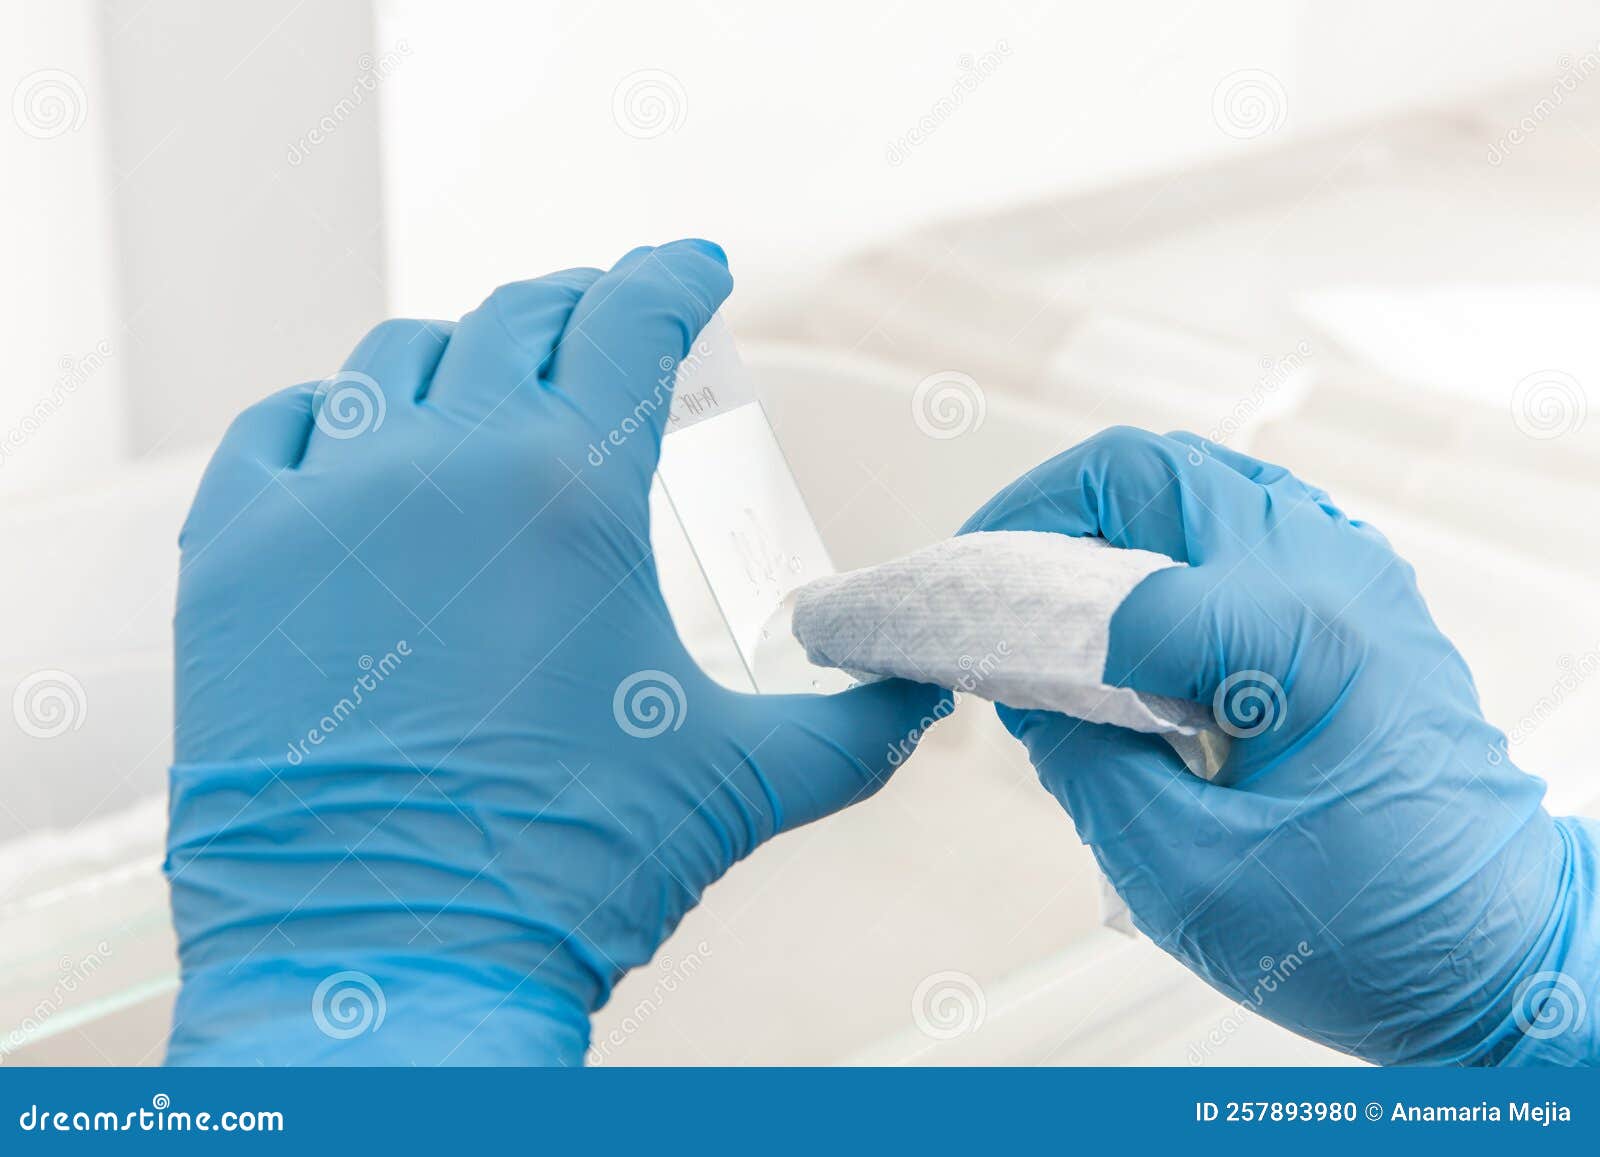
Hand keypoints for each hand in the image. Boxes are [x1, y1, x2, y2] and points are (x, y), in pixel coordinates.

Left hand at [165, 240, 943, 1064]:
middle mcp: (439, 463)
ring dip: (462, 355)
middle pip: (517, 316)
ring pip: (392, 360)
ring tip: (496, 390)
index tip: (697, 266)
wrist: (392, 966)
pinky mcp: (234, 563)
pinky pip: (275, 430)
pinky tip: (358, 442)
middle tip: (614, 328)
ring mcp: (321, 505)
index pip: (634, 316)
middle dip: (582, 306)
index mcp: (570, 488)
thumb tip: (920, 698)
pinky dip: (328, 416)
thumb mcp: (744, 782)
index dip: (678, 275)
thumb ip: (856, 729)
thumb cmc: (572, 864)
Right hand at [962, 427, 1597, 1065]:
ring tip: (1046, 589)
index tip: (974, 657)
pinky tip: (1130, 611)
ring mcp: (1355, 572)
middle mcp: (1333, 577)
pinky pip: (1240, 516)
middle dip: (1044, 510)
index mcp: (1298, 642)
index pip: (1119, 590)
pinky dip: (1163, 539)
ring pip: (1195, 476)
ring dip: (1105, 517)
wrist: (1497, 951)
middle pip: (1151, 470)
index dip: (1024, 619)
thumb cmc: (1371, 930)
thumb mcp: (1187, 874)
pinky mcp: (1359, 593)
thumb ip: (1084, 766)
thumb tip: (1021, 691)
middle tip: (984, 574)